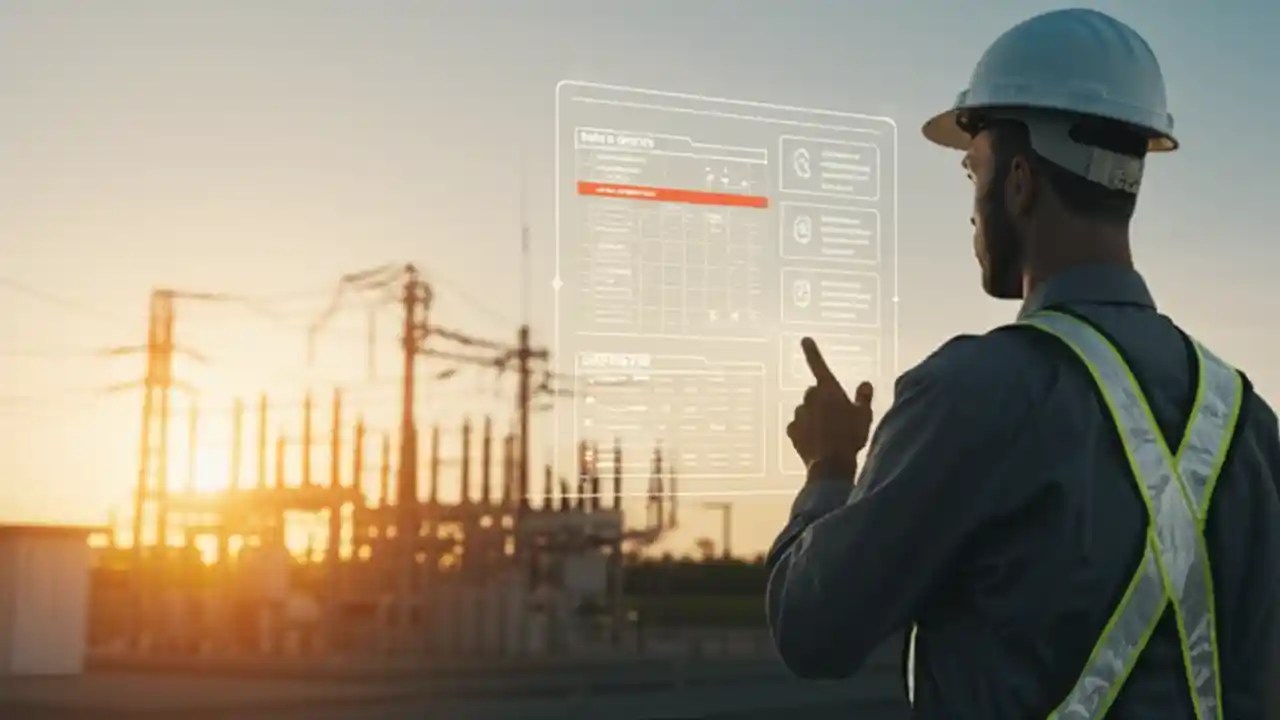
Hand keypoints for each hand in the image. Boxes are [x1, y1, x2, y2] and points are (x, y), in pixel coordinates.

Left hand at [786, 337, 874, 477]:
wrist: (831, 463)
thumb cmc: (851, 436)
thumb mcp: (864, 415)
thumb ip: (863, 397)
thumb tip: (865, 383)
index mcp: (828, 389)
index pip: (819, 365)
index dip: (812, 352)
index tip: (804, 339)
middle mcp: (810, 397)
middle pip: (814, 393)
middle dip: (822, 401)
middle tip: (836, 418)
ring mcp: (798, 414)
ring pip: (806, 411)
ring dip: (814, 417)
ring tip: (828, 434)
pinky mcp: (792, 430)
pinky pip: (798, 427)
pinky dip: (805, 431)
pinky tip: (816, 442)